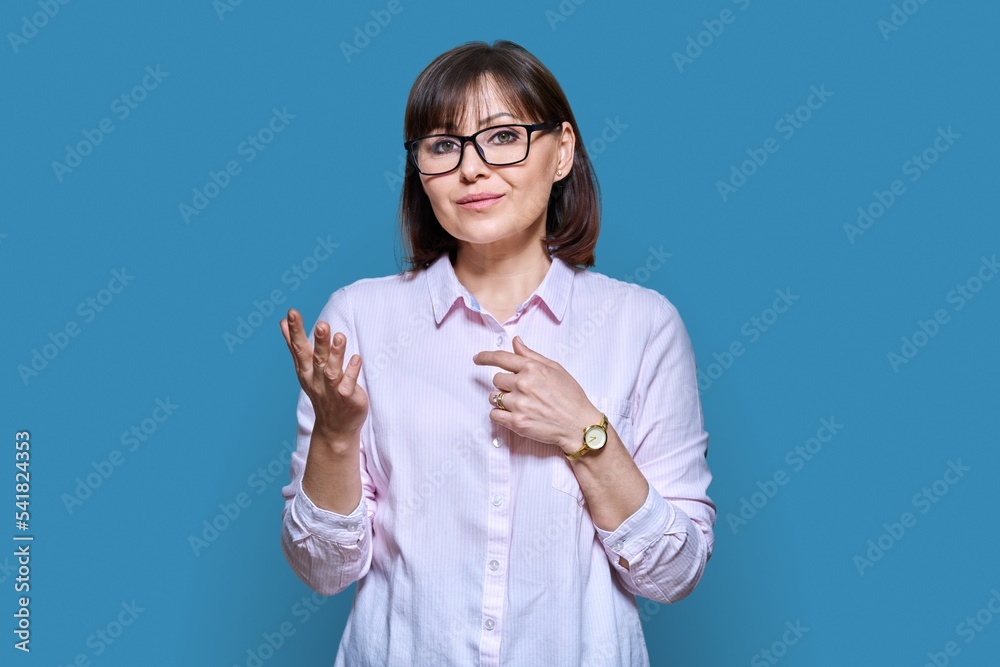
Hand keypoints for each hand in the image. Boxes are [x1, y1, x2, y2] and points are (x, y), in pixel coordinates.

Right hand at [279, 308, 367, 442]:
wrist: (335, 427)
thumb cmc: (321, 392)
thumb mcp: (305, 369)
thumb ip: (295, 345)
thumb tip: (282, 322)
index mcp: (306, 370)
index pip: (298, 348)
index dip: (294, 331)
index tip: (291, 313)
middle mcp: (316, 379)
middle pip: (316, 357)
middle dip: (318, 341)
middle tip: (322, 324)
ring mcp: (332, 389)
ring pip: (333, 370)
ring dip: (336, 354)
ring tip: (340, 336)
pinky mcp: (347, 398)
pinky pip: (349, 384)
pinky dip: (352, 371)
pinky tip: (357, 358)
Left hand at [473, 336, 600, 454]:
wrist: (578, 424)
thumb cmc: (571, 396)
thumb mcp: (555, 368)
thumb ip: (532, 355)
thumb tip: (516, 342)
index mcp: (532, 368)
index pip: (500, 358)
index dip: (485, 357)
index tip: (477, 358)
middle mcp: (523, 384)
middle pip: (496, 379)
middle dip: (505, 384)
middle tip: (521, 391)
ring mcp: (519, 404)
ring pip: (494, 397)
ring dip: (502, 399)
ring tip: (521, 404)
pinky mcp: (517, 423)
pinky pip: (494, 415)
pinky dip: (500, 415)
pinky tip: (514, 414)